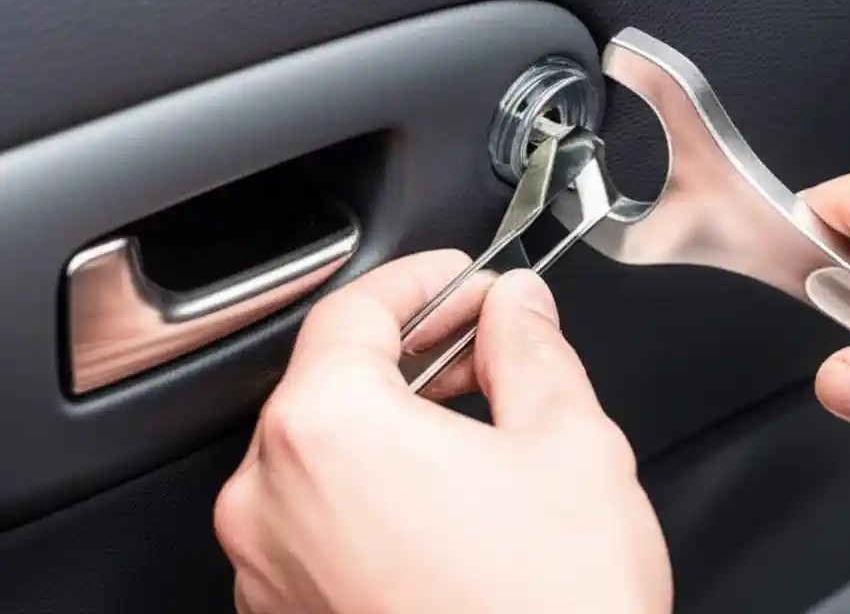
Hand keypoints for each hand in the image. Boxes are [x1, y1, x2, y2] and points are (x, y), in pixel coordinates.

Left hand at [214, 252, 671, 613]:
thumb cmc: (553, 607)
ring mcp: (271, 570)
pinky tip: (450, 501)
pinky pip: (322, 523)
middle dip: (417, 352)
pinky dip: (377, 492)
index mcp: (327, 431)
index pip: (356, 309)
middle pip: (333, 381)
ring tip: (482, 425)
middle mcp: (272, 499)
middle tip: (491, 344)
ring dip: (398, 423)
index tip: (467, 277)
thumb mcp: (568, 444)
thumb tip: (516, 308)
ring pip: (327, 455)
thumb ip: (531, 349)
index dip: (424, 279)